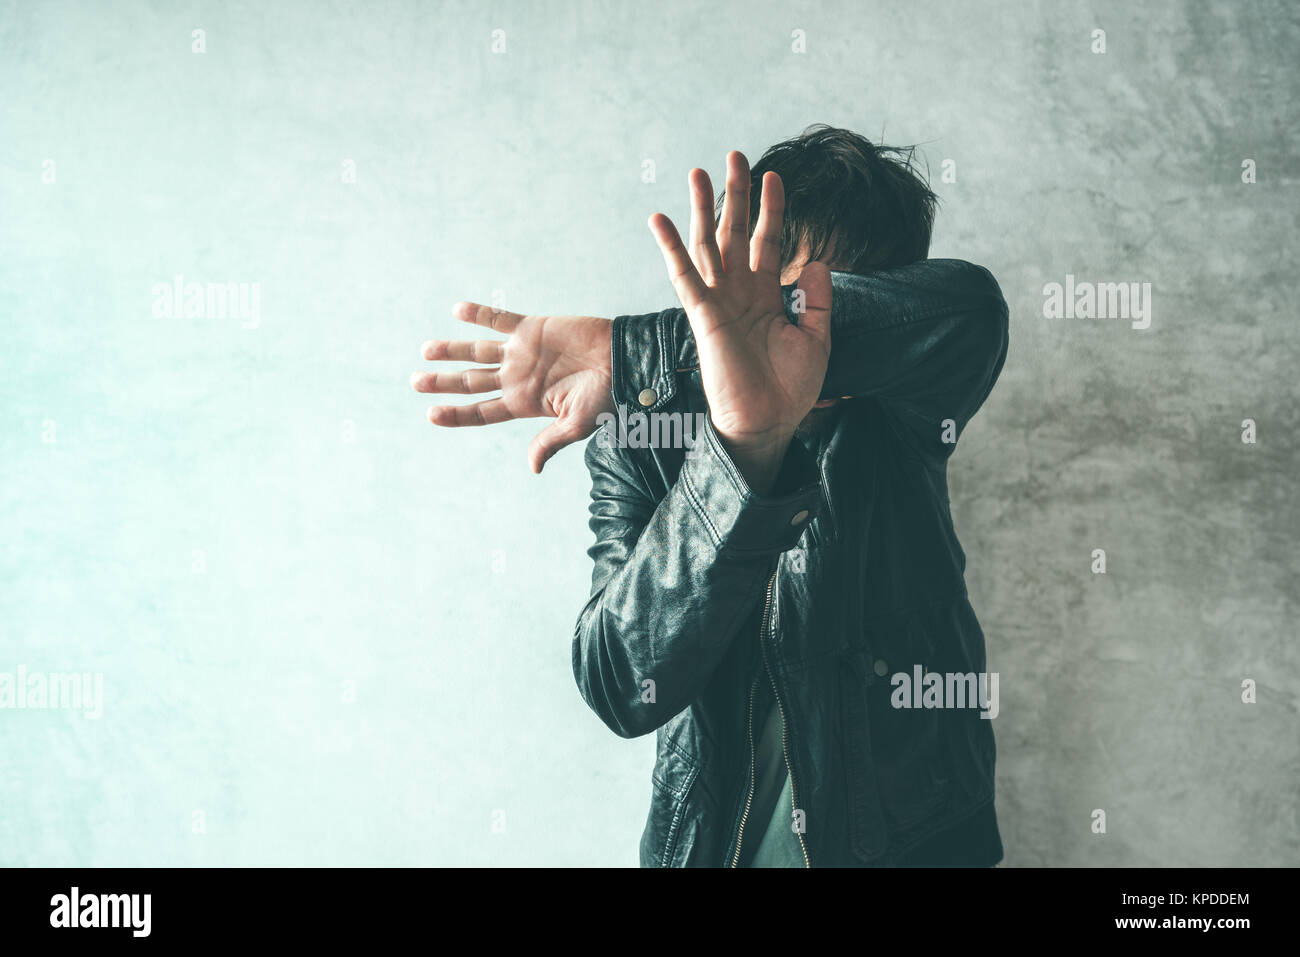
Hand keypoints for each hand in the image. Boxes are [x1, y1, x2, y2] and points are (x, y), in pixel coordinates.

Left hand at [411, 304, 612, 473]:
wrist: (623, 360)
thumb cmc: (605, 397)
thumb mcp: (577, 424)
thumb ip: (550, 441)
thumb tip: (532, 468)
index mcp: (523, 403)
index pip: (481, 411)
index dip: (456, 414)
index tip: (431, 414)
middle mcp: (517, 378)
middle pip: (472, 381)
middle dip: (443, 382)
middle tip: (416, 382)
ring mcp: (522, 352)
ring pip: (477, 351)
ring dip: (452, 350)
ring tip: (426, 351)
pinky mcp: (532, 327)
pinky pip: (500, 318)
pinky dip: (479, 314)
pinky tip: (457, 310)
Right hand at [647, 151, 830, 492]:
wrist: (768, 423)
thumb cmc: (790, 390)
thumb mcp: (817, 339)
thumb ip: (818, 301)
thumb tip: (819, 262)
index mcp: (766, 298)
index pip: (768, 242)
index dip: (772, 210)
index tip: (775, 176)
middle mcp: (739, 294)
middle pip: (734, 233)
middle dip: (735, 195)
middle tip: (736, 156)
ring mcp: (718, 303)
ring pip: (707, 245)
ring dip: (703, 208)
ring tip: (699, 171)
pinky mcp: (703, 316)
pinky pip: (684, 275)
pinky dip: (671, 247)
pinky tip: (660, 218)